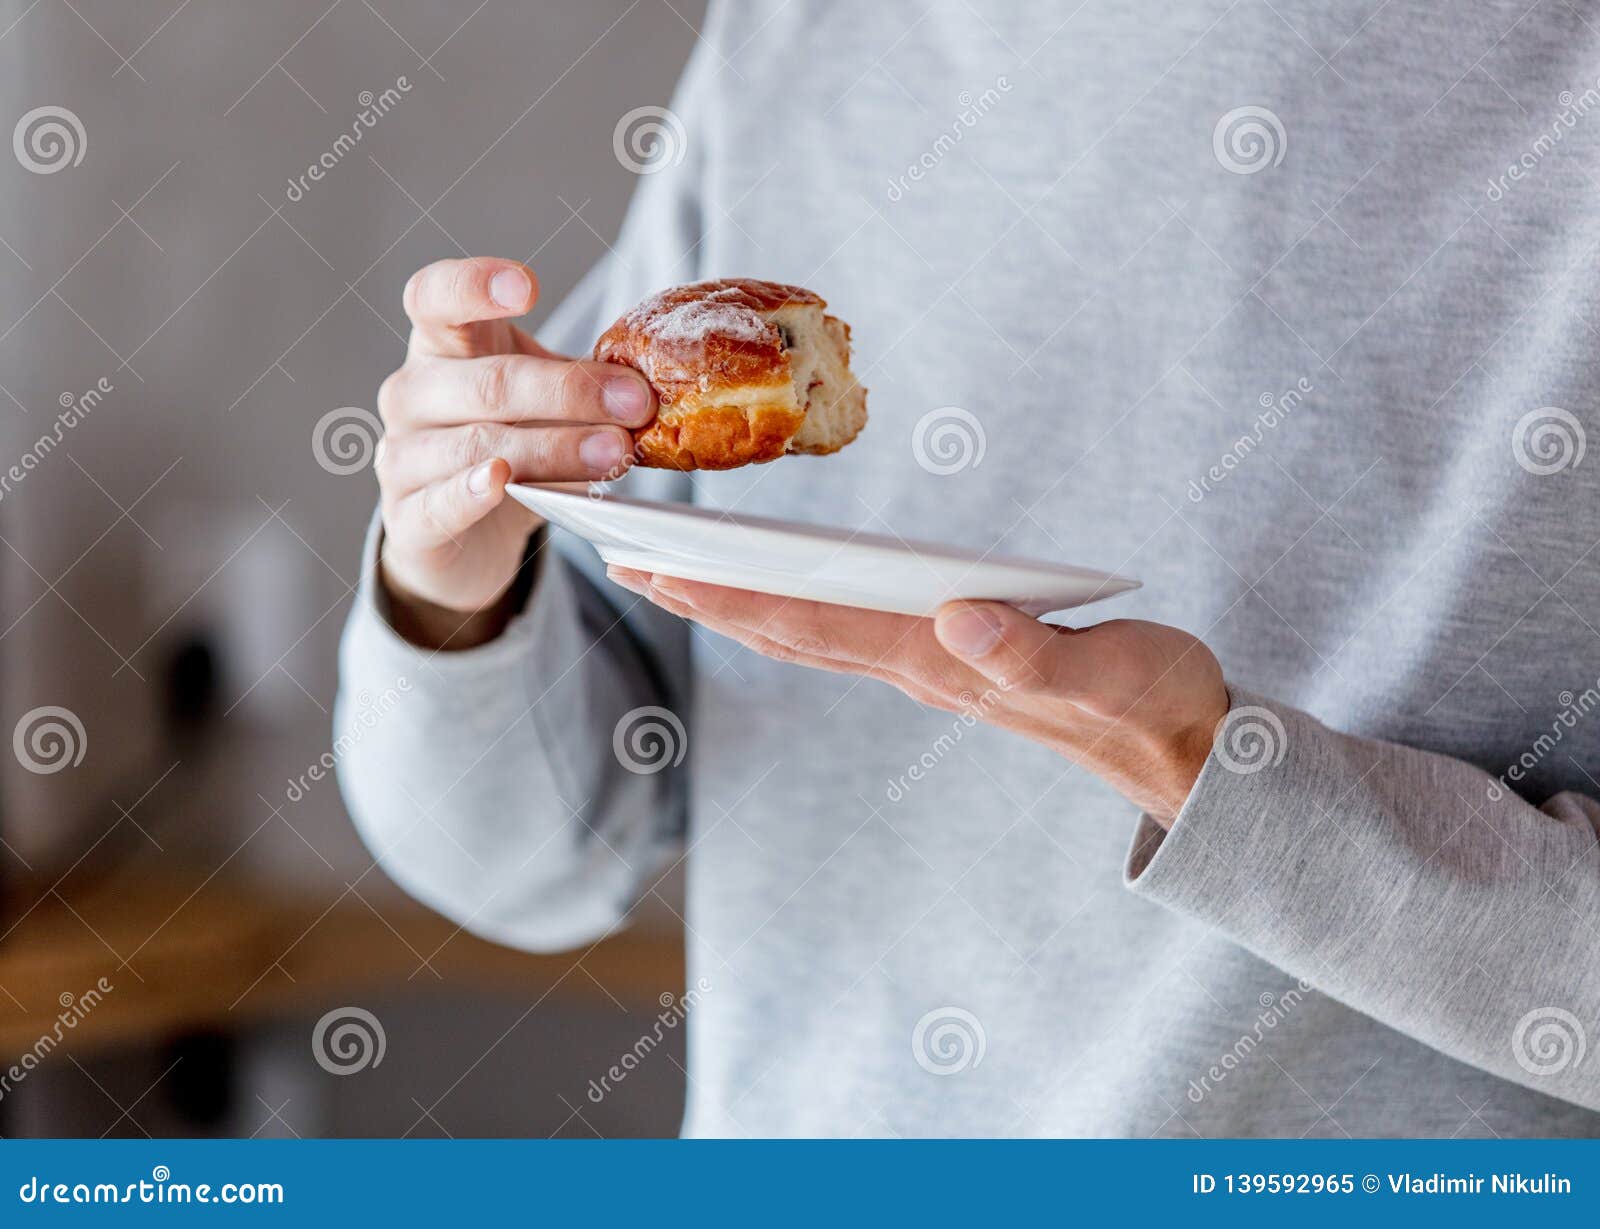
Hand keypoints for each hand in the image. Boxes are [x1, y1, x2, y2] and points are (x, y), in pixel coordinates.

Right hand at [375, 257, 654, 646]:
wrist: (470, 533)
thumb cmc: (511, 445)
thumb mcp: (548, 401)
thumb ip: (583, 384)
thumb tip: (648, 383)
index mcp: (441, 347)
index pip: (436, 297)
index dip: (474, 286)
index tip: (528, 287)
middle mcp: (412, 395)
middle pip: (485, 382)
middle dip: (569, 391)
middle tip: (635, 403)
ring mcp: (402, 457)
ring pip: (477, 445)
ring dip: (554, 448)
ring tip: (614, 453)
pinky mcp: (408, 520)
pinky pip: (437, 504)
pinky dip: (468, 493)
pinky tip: (499, 483)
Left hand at [608, 568, 1227, 823]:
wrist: (1185, 748)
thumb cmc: (1152, 705)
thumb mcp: (1110, 676)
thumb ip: (1036, 656)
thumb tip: (955, 616)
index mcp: (939, 662)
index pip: (811, 626)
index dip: (731, 597)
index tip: (658, 569)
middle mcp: (918, 666)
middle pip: (788, 629)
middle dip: (704, 596)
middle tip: (624, 561)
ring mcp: (931, 666)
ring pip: (810, 631)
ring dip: (737, 602)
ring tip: (675, 573)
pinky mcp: (952, 657)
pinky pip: (850, 629)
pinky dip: (795, 604)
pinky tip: (779, 589)